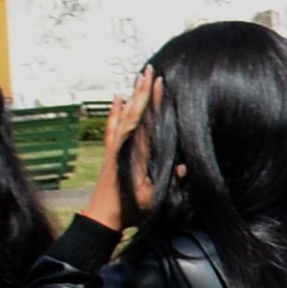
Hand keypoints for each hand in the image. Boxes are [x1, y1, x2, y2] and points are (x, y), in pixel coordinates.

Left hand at [93, 73, 161, 227]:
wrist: (102, 217)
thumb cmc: (131, 210)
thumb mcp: (154, 199)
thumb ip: (169, 183)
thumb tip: (184, 166)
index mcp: (137, 154)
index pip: (147, 121)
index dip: (153, 101)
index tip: (159, 82)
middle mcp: (125, 146)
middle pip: (134, 111)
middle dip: (142, 90)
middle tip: (148, 69)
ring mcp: (115, 147)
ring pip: (123, 115)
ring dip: (131, 96)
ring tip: (136, 78)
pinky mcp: (110, 152)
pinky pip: (112, 126)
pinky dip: (115, 111)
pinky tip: (117, 99)